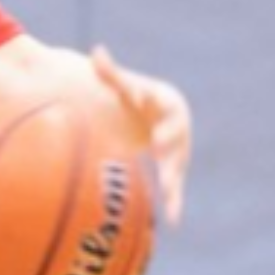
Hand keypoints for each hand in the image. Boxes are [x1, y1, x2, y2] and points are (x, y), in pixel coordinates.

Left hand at [90, 44, 191, 226]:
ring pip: (177, 166)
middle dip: (170, 151)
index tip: (149, 122)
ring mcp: (178, 148)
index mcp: (167, 102)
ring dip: (173, 183)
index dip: (158, 112)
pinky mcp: (173, 167)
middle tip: (160, 158)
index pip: (165, 105)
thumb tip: (97, 52)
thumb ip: (111, 73)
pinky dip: (174, 202)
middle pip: (176, 139)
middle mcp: (177, 126)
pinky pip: (174, 186)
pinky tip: (171, 222)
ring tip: (170, 200)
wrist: (155, 114)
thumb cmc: (135, 99)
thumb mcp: (124, 86)